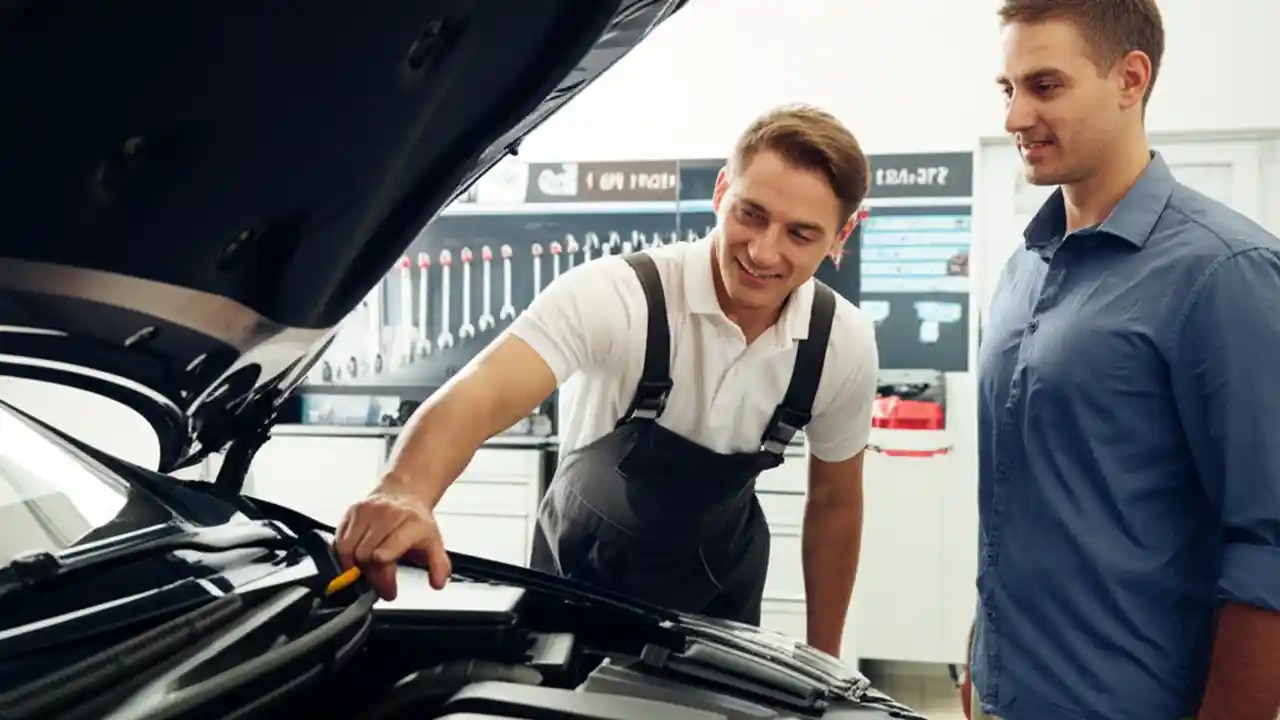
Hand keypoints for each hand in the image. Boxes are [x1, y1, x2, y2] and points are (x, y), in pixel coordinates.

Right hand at [333, 475, 451, 599]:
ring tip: (370, 568)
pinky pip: (339, 541)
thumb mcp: (434, 542)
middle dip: (374, 575)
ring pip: (349, 550)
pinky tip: (357, 557)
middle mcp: (387, 514)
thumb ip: (439, 566)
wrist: (404, 493)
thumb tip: (437, 583)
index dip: (383, 571)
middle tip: (383, 581)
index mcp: (410, 523)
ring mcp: (367, 512)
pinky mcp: (351, 512)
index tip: (388, 589)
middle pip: (366, 555)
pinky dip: (345, 555)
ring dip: (356, 566)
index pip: (389, 548)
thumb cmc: (416, 522)